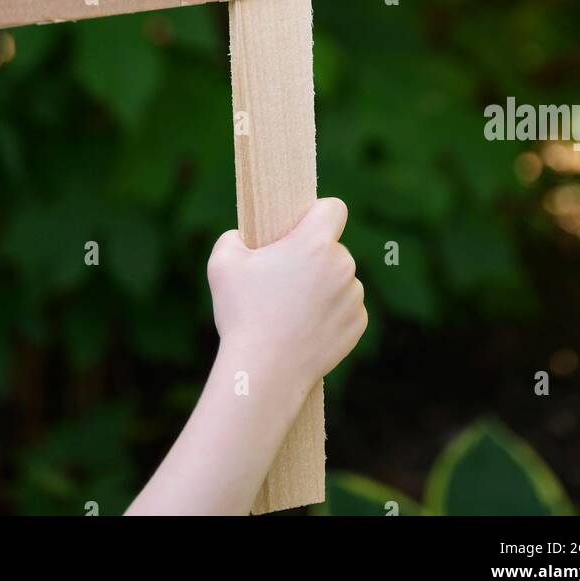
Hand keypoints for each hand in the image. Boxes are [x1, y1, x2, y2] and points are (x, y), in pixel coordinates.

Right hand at [207, 198, 366, 394]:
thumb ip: (233, 237)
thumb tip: (242, 237)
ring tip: (291, 308)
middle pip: (332, 248)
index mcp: (315, 243)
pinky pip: (346, 308)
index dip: (318, 214)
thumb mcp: (222, 263)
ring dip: (323, 286)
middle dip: (313, 257)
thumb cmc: (242, 314)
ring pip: (340, 279)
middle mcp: (342, 266)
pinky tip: (305, 327)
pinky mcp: (357, 325)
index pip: (333, 208)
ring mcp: (353, 297)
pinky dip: (331, 313)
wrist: (265, 372)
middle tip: (284, 278)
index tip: (303, 227)